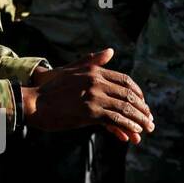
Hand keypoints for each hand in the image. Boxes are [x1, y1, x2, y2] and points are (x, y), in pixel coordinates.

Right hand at [21, 48, 152, 141]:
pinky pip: (116, 119)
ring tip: (146, 128)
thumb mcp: (72, 70)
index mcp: (94, 71)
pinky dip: (128, 126)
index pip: (125, 81)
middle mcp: (96, 81)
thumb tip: (111, 50)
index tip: (143, 104)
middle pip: (128, 95)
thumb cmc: (51, 89)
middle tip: (150, 119)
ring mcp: (93, 96)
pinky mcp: (90, 112)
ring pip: (125, 108)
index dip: (138, 93)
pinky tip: (134, 132)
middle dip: (142, 109)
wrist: (33, 103)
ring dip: (139, 120)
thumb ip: (92, 61)